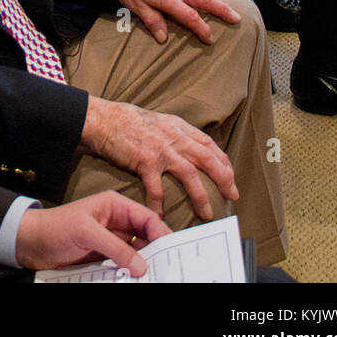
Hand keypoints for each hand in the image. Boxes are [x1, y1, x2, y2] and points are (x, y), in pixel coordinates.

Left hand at [15, 191, 170, 275]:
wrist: (32, 243)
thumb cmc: (56, 228)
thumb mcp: (87, 233)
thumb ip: (115, 248)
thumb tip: (142, 267)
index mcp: (116, 206)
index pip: (147, 218)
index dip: (162, 233)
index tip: (173, 252)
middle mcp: (118, 223)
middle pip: (146, 237)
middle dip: (157, 252)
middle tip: (168, 269)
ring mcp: (112, 241)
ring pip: (137, 254)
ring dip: (145, 266)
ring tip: (157, 277)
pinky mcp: (106, 258)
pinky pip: (125, 266)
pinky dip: (132, 274)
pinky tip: (138, 281)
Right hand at [81, 95, 237, 220]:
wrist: (104, 119)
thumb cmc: (127, 120)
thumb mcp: (158, 120)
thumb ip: (173, 132)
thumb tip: (185, 145)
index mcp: (178, 127)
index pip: (209, 144)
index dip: (223, 161)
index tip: (230, 175)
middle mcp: (174, 137)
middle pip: (208, 159)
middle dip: (224, 178)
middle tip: (232, 195)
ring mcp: (161, 149)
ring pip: (190, 175)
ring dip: (201, 196)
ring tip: (207, 213)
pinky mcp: (145, 162)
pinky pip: (157, 189)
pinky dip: (159, 205)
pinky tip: (160, 217)